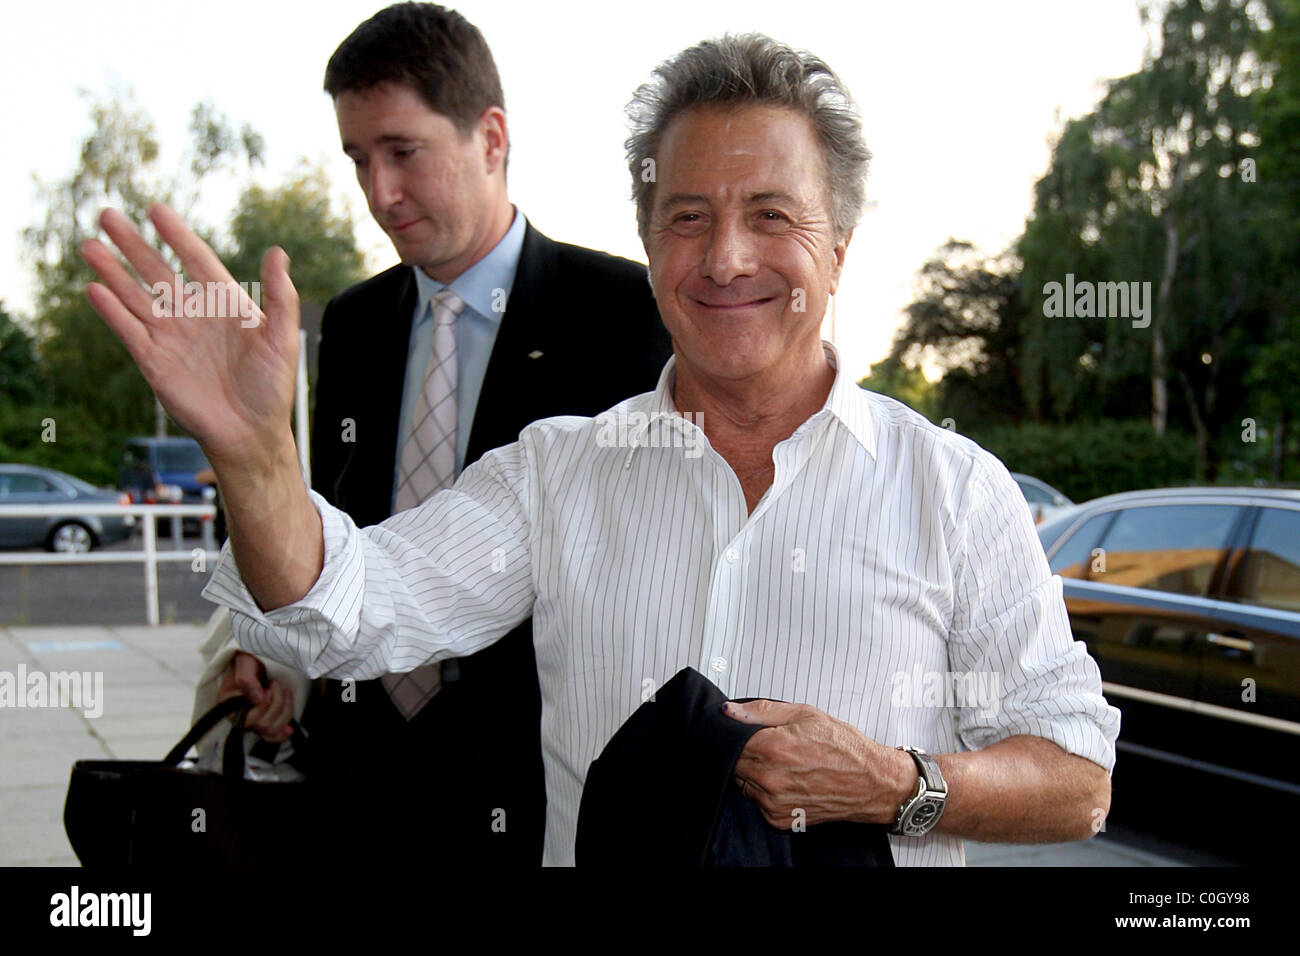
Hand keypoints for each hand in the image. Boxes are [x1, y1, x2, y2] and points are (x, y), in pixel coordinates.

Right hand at [79, 203, 299, 468]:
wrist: (250, 433)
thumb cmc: (272, 388)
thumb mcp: (282, 339)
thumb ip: (281, 296)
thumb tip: (278, 252)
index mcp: (225, 305)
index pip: (196, 260)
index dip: (176, 236)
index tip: (156, 210)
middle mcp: (194, 316)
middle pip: (156, 272)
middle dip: (132, 245)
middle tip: (107, 215)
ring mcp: (171, 337)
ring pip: (135, 296)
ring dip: (112, 271)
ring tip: (89, 246)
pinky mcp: (154, 362)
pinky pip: (128, 330)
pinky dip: (111, 310)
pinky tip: (94, 288)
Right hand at [216, 651, 294, 742]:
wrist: (258, 658)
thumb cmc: (250, 659)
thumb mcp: (245, 662)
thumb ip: (246, 678)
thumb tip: (257, 699)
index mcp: (228, 702)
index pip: (248, 718)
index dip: (264, 705)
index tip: (270, 685)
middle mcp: (238, 715)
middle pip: (263, 725)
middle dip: (276, 703)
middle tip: (277, 684)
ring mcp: (252, 719)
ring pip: (271, 729)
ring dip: (284, 710)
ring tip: (285, 691)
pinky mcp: (264, 720)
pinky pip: (272, 736)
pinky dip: (283, 733)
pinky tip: (290, 728)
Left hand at [723, 700, 913, 828]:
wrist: (871, 782)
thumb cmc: (845, 747)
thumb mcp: (805, 714)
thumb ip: (762, 711)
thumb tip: (730, 710)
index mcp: (774, 748)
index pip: (732, 740)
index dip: (740, 734)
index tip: (751, 732)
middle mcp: (771, 778)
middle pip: (735, 763)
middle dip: (748, 753)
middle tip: (772, 747)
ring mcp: (774, 802)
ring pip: (744, 784)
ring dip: (755, 773)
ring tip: (784, 764)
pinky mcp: (780, 819)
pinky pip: (758, 802)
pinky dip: (766, 792)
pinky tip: (788, 781)